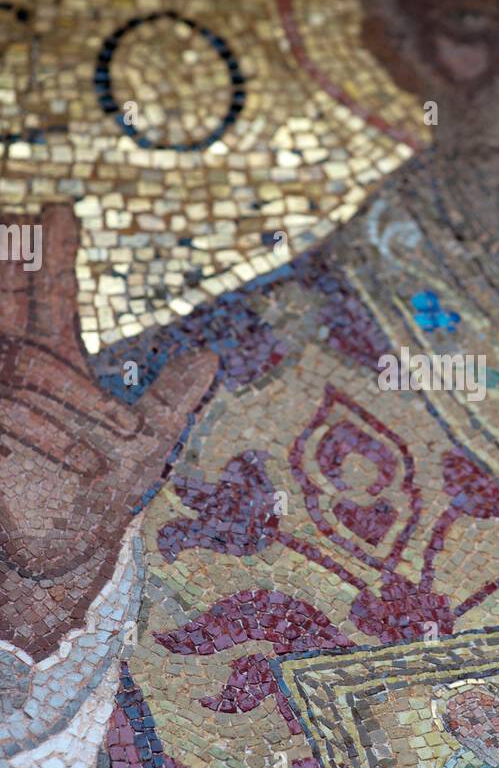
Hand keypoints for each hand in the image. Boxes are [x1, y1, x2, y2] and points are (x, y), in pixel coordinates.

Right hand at [0, 204, 216, 657]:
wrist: (63, 560)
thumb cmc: (100, 501)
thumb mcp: (150, 447)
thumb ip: (173, 400)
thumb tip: (210, 359)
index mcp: (55, 363)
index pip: (48, 293)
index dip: (51, 252)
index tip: (60, 207)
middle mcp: (18, 373)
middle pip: (5, 301)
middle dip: (8, 262)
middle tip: (15, 217)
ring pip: (19, 363)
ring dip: (70, 396)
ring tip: (123, 440)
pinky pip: (9, 415)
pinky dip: (49, 434)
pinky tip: (87, 459)